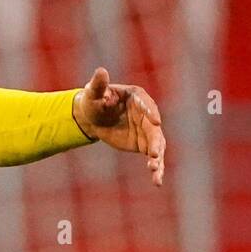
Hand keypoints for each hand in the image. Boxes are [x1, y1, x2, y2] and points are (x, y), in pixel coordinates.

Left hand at [72, 66, 165, 186]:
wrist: (93, 117)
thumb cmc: (93, 100)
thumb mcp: (93, 93)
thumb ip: (99, 85)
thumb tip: (101, 71)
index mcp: (137, 97)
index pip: (147, 104)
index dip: (151, 111)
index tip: (155, 120)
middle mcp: (147, 113)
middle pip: (155, 128)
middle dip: (156, 141)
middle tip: (154, 153)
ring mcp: (147, 130)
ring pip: (157, 145)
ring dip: (158, 158)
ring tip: (155, 170)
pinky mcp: (144, 144)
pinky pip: (153, 157)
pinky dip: (156, 168)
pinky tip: (157, 180)